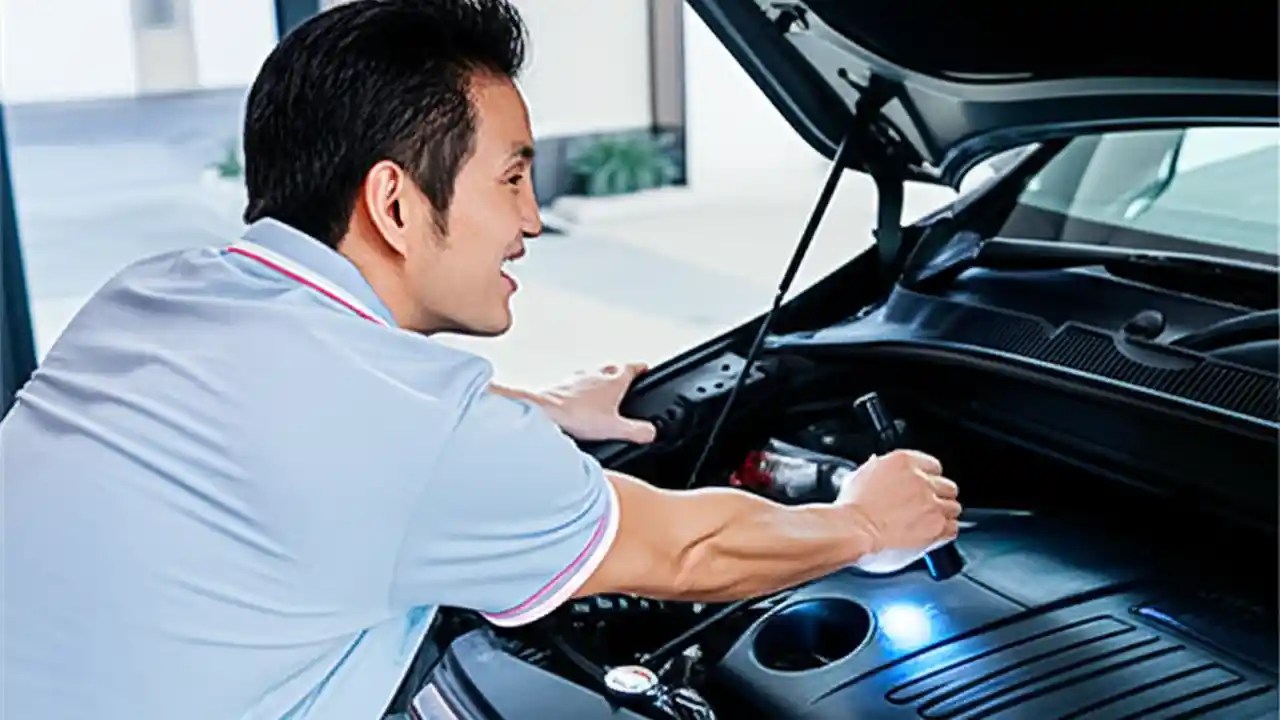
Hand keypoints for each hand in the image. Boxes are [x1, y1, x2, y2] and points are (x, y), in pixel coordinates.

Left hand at [536, 363, 656, 443]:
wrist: (543, 412)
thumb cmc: (576, 415)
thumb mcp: (614, 428)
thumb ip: (637, 431)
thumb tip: (651, 433)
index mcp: (611, 381)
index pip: (630, 367)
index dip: (640, 368)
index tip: (644, 368)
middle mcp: (594, 375)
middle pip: (611, 368)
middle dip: (619, 372)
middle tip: (624, 378)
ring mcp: (575, 379)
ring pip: (591, 374)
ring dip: (597, 379)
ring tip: (600, 389)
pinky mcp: (559, 386)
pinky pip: (573, 383)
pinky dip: (578, 389)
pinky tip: (576, 400)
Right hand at [836, 450, 960, 573]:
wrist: (851, 531)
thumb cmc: (850, 509)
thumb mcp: (859, 476)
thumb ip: (877, 470)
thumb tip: (879, 467)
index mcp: (904, 462)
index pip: (933, 466)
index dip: (928, 479)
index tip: (923, 488)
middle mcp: (922, 480)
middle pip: (948, 487)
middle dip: (939, 498)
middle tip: (925, 509)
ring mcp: (932, 504)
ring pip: (953, 508)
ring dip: (943, 516)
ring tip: (928, 525)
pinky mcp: (936, 527)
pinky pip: (953, 529)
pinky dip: (944, 534)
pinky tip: (932, 536)